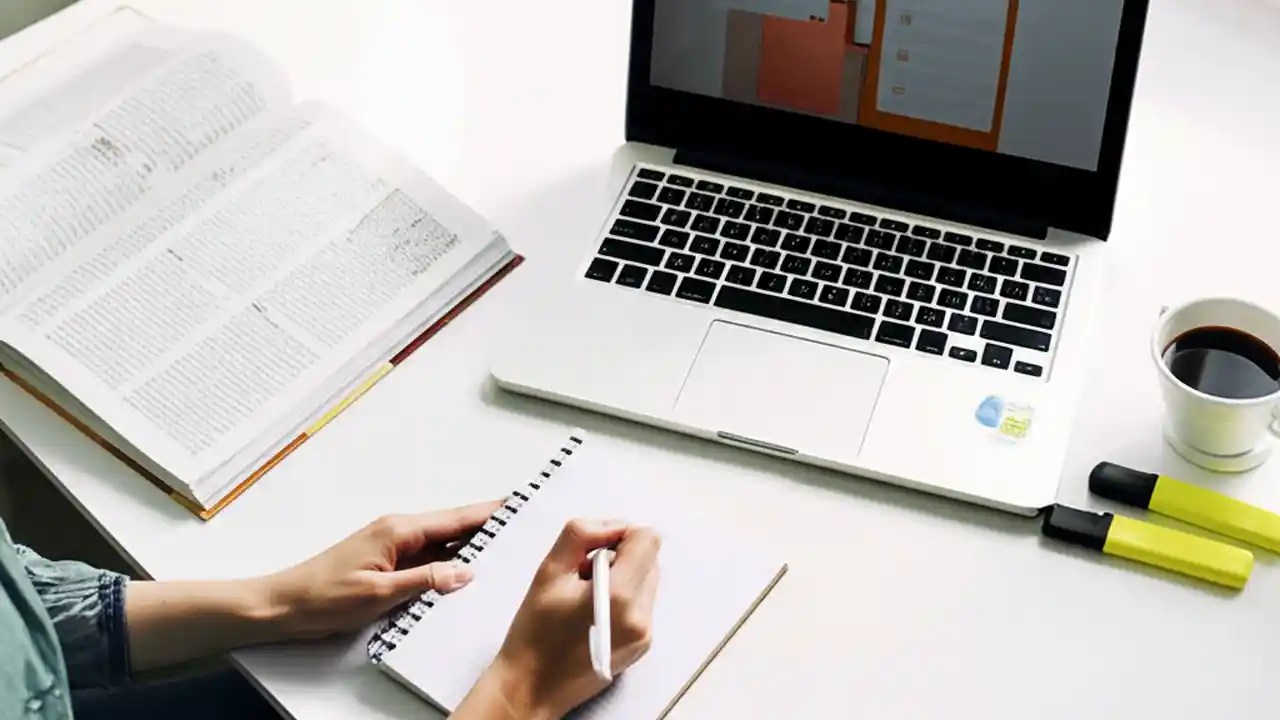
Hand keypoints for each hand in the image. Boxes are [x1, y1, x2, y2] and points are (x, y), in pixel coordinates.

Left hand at [262, 501, 499, 639]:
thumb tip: (464, 572)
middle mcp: (398, 532)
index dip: (489, 512)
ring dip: (469, 547)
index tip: (518, 504)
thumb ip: (425, 581)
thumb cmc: (321, 596)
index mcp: (399, 530)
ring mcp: (393, 546)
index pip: (456, 518)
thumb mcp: (379, 594)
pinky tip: (462, 574)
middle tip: (522, 528)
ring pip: (442, 543)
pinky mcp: (388, 562)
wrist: (284, 604)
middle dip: (487, 527)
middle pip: (454, 527)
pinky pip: (427, 559)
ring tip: (503, 550)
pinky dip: (447, 563)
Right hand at [459, 519, 660, 719]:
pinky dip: (622, 598)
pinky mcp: (642, 644)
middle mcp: (641, 618)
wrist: (532, 688)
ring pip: (646, 579)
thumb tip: (613, 525)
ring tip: (585, 597)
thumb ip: (582, 535)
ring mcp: (645, 634)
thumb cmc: (534, 634)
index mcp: (619, 597)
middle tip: (582, 577)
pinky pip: (642, 603)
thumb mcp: (549, 571)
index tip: (594, 550)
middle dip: (618, 557)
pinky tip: (592, 614)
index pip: (648, 540)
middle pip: (649, 558)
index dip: (620, 535)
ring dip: (620, 577)